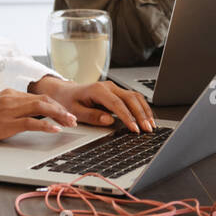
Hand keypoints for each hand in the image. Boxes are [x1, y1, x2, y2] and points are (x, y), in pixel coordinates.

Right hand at [0, 87, 78, 147]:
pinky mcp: (5, 124)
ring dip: (59, 115)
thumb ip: (10, 110)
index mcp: (8, 93)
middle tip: (73, 118)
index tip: (64, 112)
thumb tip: (27, 116)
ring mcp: (8, 110)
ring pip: (41, 108)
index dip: (54, 104)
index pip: (38, 96)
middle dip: (61, 109)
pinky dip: (46, 126)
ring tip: (70, 123)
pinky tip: (56, 129)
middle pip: (43, 100)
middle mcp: (10, 98)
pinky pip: (31, 123)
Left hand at [31, 76, 155, 132]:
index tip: (134, 128)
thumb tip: (109, 120)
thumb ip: (92, 116)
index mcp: (97, 90)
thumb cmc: (68, 101)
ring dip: (144, 111)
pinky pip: (133, 98)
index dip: (127, 117)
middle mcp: (108, 86)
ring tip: (150, 125)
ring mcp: (114, 88)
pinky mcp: (117, 92)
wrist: (65, 92)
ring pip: (135, 97)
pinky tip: (147, 117)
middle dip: (141, 114)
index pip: (117, 104)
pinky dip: (142, 107)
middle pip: (130, 98)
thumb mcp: (75, 111)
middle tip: (147, 129)